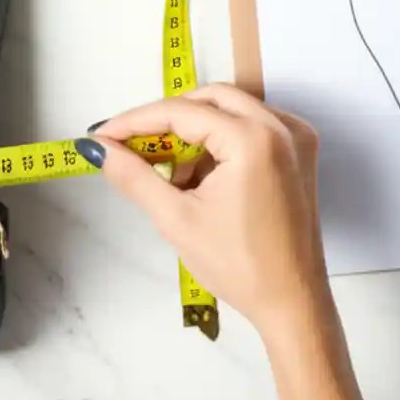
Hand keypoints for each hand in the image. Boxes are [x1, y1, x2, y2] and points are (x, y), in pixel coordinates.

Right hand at [84, 83, 329, 334]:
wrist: (293, 301)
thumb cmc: (237, 265)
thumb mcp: (177, 219)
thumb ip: (134, 176)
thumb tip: (97, 148)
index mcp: (253, 139)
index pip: (181, 112)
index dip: (135, 121)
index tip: (101, 135)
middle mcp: (281, 126)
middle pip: (210, 98)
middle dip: (167, 118)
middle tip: (131, 144)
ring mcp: (297, 137)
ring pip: (232, 109)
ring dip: (196, 130)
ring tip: (171, 174)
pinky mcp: (301, 153)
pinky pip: (253, 127)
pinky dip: (223, 140)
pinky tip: (203, 177)